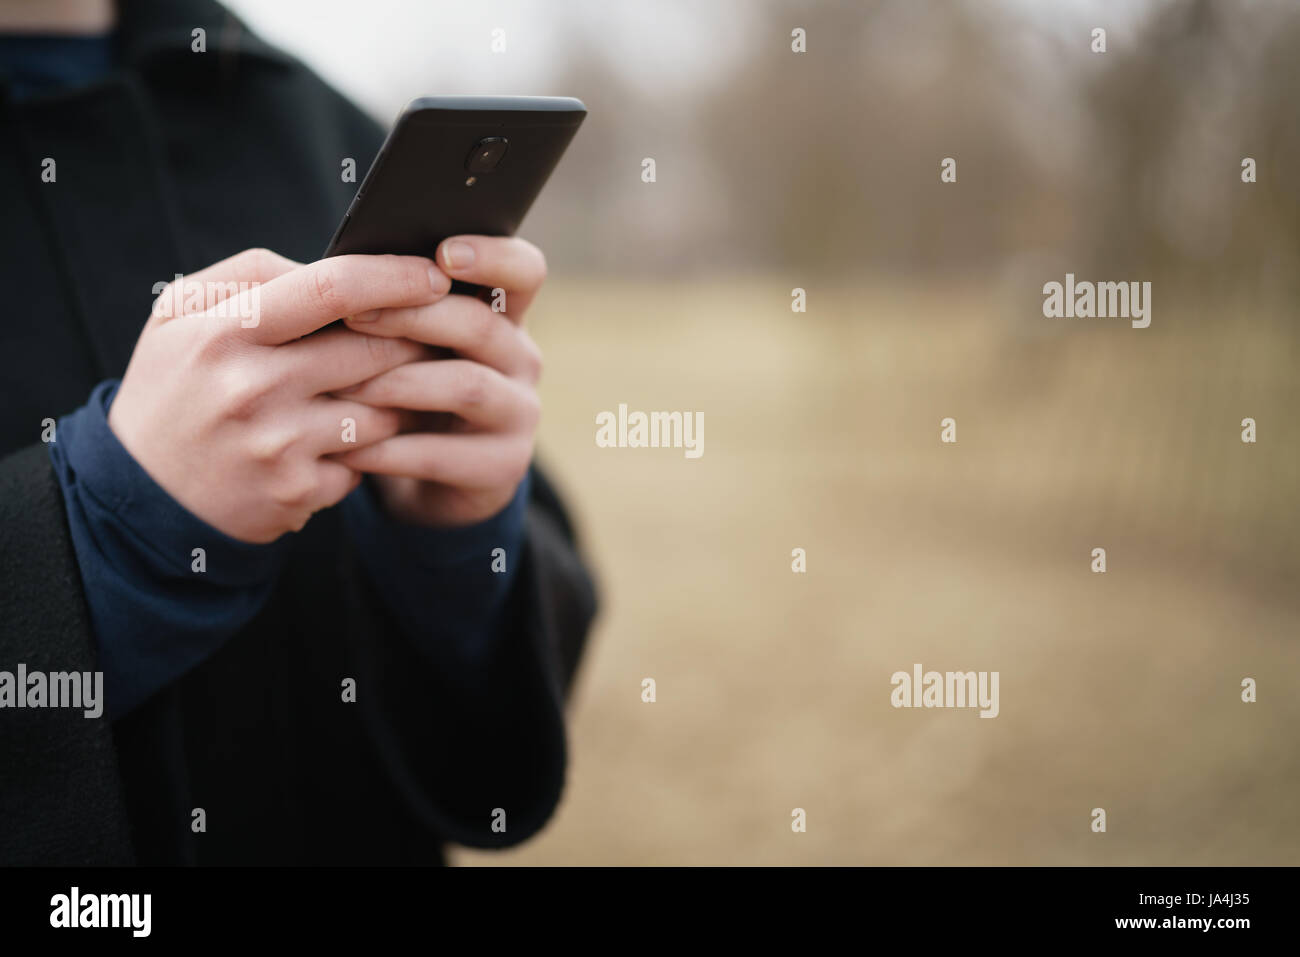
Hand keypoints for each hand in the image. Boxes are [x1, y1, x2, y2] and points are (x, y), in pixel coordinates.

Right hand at [108, 248, 450, 542]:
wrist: (144, 492)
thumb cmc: (177, 385)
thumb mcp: (182, 315)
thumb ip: (254, 275)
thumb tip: (340, 264)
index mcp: (224, 331)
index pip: (333, 288)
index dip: (395, 277)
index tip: (434, 275)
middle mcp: (252, 388)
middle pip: (375, 351)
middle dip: (412, 342)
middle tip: (429, 337)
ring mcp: (278, 445)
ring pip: (383, 409)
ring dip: (395, 399)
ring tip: (381, 390)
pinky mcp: (298, 491)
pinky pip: (367, 460)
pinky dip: (364, 449)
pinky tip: (342, 443)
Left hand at [332, 236, 546, 526]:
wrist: (428, 484)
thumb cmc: (404, 393)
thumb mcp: (402, 345)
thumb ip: (380, 304)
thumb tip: (311, 268)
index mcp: (501, 316)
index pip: (523, 271)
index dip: (493, 256)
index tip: (442, 253)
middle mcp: (521, 359)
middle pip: (481, 325)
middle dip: (413, 316)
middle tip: (350, 316)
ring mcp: (518, 414)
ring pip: (466, 385)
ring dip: (397, 383)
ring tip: (339, 386)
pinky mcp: (503, 467)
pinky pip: (442, 454)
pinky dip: (389, 449)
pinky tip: (345, 447)